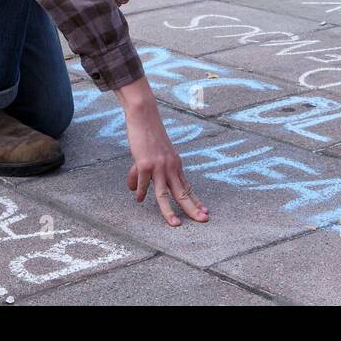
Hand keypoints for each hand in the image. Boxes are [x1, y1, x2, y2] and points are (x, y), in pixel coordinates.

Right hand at [118, 78, 207, 226]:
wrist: (144, 116)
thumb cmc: (148, 135)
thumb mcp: (153, 155)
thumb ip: (147, 173)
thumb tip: (136, 191)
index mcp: (175, 164)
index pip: (187, 187)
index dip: (196, 200)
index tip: (205, 212)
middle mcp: (170, 167)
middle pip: (182, 193)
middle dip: (192, 209)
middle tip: (203, 221)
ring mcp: (158, 166)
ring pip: (165, 193)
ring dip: (170, 210)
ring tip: (174, 224)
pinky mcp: (145, 163)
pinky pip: (144, 184)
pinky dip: (141, 193)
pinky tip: (138, 198)